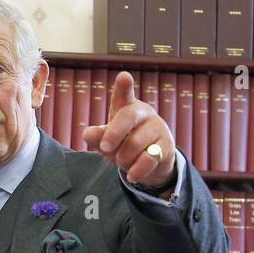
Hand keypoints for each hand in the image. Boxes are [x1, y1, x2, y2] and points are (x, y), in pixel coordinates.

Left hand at [82, 71, 176, 187]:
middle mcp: (143, 112)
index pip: (124, 94)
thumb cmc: (124, 144)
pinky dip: (136, 170)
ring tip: (122, 162)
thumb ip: (97, 137)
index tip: (124, 77)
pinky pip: (149, 159)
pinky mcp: (166, 145)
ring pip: (135, 143)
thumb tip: (87, 133)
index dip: (123, 86)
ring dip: (123, 158)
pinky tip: (132, 175)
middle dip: (114, 134)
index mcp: (126, 107)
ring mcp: (157, 127)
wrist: (150, 162)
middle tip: (104, 148)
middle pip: (128, 116)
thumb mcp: (107, 141)